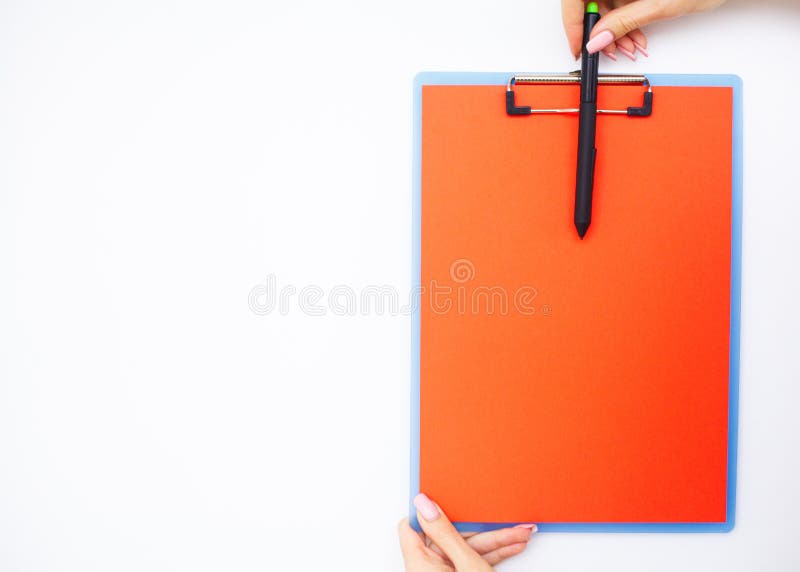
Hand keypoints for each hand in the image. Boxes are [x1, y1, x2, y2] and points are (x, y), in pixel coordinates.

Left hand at [398, 493, 535, 570]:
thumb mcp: (465, 563)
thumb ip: (445, 531)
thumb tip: (424, 503)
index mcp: (419, 564)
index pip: (413, 525)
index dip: (431, 509)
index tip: (450, 495)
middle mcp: (427, 570)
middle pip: (451, 536)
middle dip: (484, 529)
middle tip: (508, 523)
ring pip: (467, 549)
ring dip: (496, 541)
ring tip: (521, 534)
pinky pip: (472, 561)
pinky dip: (493, 555)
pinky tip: (514, 546)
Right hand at [561, 0, 726, 60]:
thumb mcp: (659, 5)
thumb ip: (623, 22)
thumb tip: (597, 39)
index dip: (572, 25)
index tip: (579, 45)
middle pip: (590, 1)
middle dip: (600, 31)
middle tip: (610, 50)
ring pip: (605, 3)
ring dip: (614, 29)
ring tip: (630, 46)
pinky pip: (619, 0)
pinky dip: (625, 19)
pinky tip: (636, 34)